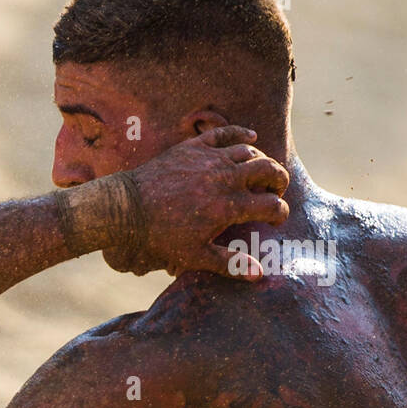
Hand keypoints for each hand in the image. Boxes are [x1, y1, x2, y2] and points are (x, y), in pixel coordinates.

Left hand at [112, 125, 289, 279]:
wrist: (127, 210)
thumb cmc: (160, 237)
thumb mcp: (194, 256)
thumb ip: (229, 264)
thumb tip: (258, 274)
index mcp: (229, 206)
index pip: (271, 205)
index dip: (280, 212)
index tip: (276, 219)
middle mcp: (224, 178)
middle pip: (268, 170)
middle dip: (279, 180)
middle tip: (276, 190)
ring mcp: (209, 159)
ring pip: (250, 151)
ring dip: (262, 160)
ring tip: (261, 172)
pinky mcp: (193, 147)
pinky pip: (225, 133)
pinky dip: (241, 133)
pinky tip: (251, 137)